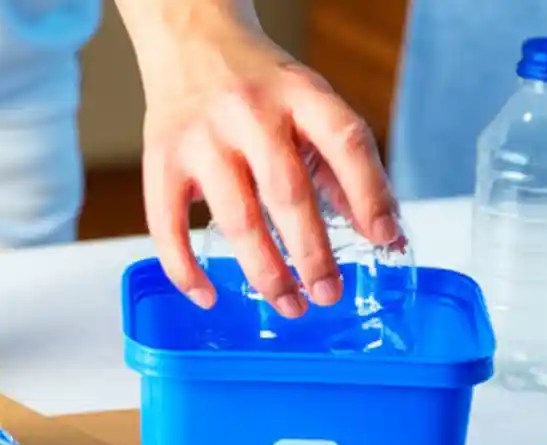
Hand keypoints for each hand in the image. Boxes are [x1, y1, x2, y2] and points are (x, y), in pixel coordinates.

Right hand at [124, 2, 402, 316]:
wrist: (190, 37)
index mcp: (299, 93)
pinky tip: (209, 295)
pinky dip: (186, 269)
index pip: (344, 141)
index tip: (386, 239)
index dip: (370, 193)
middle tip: (328, 294)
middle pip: (287, 191)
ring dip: (264, 270)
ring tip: (288, 304)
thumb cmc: (256, 84)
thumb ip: (341, 165)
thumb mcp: (308, 104)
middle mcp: (250, 112)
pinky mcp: (161, 159)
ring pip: (235, 216)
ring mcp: (201, 138)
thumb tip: (382, 232)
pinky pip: (168, 226)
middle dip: (312, 253)